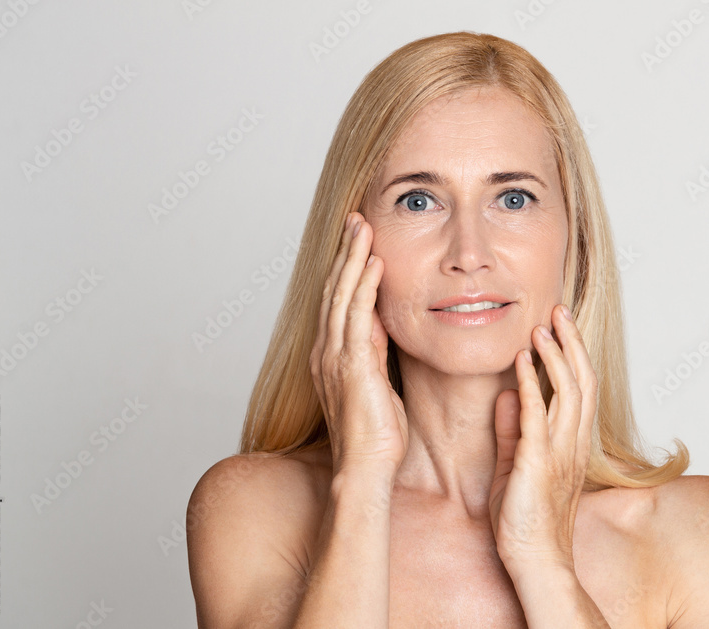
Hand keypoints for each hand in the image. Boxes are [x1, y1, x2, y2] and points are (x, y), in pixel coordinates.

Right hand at [310, 211, 408, 475]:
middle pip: (334, 290)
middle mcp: (327, 351)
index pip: (337, 302)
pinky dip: (364, 286)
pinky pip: (358, 316)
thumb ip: (374, 354)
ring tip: (362, 227)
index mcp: (332, 355)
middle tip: (355, 219)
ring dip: (353, 258)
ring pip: (342, 296)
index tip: (356, 240)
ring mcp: (336, 356)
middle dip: (345, 252)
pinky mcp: (352, 365)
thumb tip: (381, 326)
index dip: (345, 269)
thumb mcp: (376, 385)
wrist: (365, 468)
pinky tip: (374, 263)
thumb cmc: (375, 436)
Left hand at [488, 304, 597, 575]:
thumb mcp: (518, 465)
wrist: (534, 561)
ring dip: (554, 354)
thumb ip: (514, 429)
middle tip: (558, 309)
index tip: (560, 325)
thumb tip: (507, 394)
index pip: (579, 388)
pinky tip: (522, 360)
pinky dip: (532, 383)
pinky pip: (538, 414)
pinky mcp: (539, 462)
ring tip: (542, 325)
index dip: (572, 353)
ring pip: (567, 391)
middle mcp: (572, 443)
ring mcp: (559, 451)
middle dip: (570, 342)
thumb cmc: (525, 520)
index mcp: (571, 443)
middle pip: (581, 380)